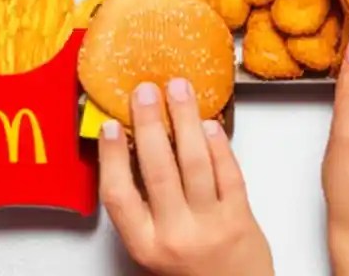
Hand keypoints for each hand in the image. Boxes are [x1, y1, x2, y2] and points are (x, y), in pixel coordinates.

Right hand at [99, 80, 272, 275]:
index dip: (111, 158)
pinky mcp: (240, 218)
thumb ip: (145, 207)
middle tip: (145, 91)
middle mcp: (175, 235)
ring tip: (179, 90)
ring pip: (195, 163)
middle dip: (149, 124)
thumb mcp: (155, 247)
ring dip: (186, 120)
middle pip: (158, 170)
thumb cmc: (193, 271)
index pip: (119, 196)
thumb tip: (135, 148)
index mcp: (145, 245)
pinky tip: (209, 123)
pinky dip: (219, 145)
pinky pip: (228, 173)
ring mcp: (210, 225)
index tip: (108, 127)